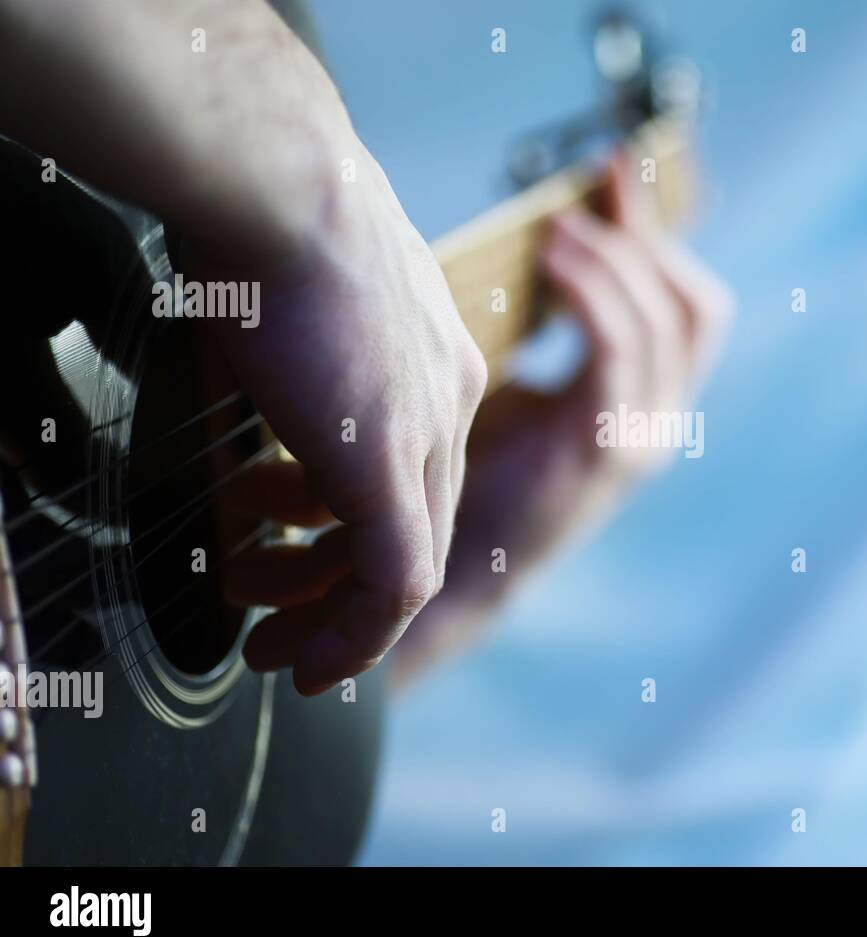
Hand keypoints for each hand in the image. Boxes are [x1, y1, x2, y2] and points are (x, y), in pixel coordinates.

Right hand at [213, 145, 486, 694]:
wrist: (284, 182)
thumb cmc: (273, 216)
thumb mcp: (302, 293)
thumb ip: (301, 354)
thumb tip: (254, 373)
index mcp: (434, 360)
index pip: (419, 472)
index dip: (363, 527)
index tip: (302, 555)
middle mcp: (447, 400)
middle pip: (415, 522)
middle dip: (339, 581)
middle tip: (272, 610)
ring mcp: (424, 434)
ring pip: (405, 562)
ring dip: (330, 612)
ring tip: (264, 630)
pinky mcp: (388, 464)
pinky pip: (395, 579)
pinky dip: (355, 631)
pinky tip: (310, 659)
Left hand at [391, 154, 734, 679]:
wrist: (458, 570)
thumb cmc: (477, 471)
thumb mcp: (525, 388)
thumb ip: (553, 333)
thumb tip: (543, 243)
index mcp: (647, 406)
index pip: (688, 306)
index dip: (660, 236)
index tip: (614, 175)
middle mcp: (660, 421)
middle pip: (693, 307)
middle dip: (646, 238)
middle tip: (593, 188)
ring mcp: (640, 438)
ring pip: (662, 322)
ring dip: (612, 261)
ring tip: (556, 229)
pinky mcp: (604, 450)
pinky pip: (619, 351)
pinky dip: (591, 296)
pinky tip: (548, 267)